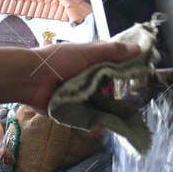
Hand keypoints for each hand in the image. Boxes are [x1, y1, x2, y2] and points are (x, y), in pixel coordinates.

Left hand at [19, 39, 138, 111]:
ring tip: (122, 113)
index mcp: (91, 61)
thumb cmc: (57, 61)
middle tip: (129, 95)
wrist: (30, 80)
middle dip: (116, 90)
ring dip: (108, 106)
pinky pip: (90, 117)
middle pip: (109, 86)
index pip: (114, 65)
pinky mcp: (74, 111)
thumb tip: (139, 48)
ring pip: (102, 102)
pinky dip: (98, 119)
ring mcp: (80, 95)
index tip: (141, 73)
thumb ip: (112, 51)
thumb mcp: (88, 52)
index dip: (126, 69)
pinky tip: (110, 123)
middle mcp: (87, 77)